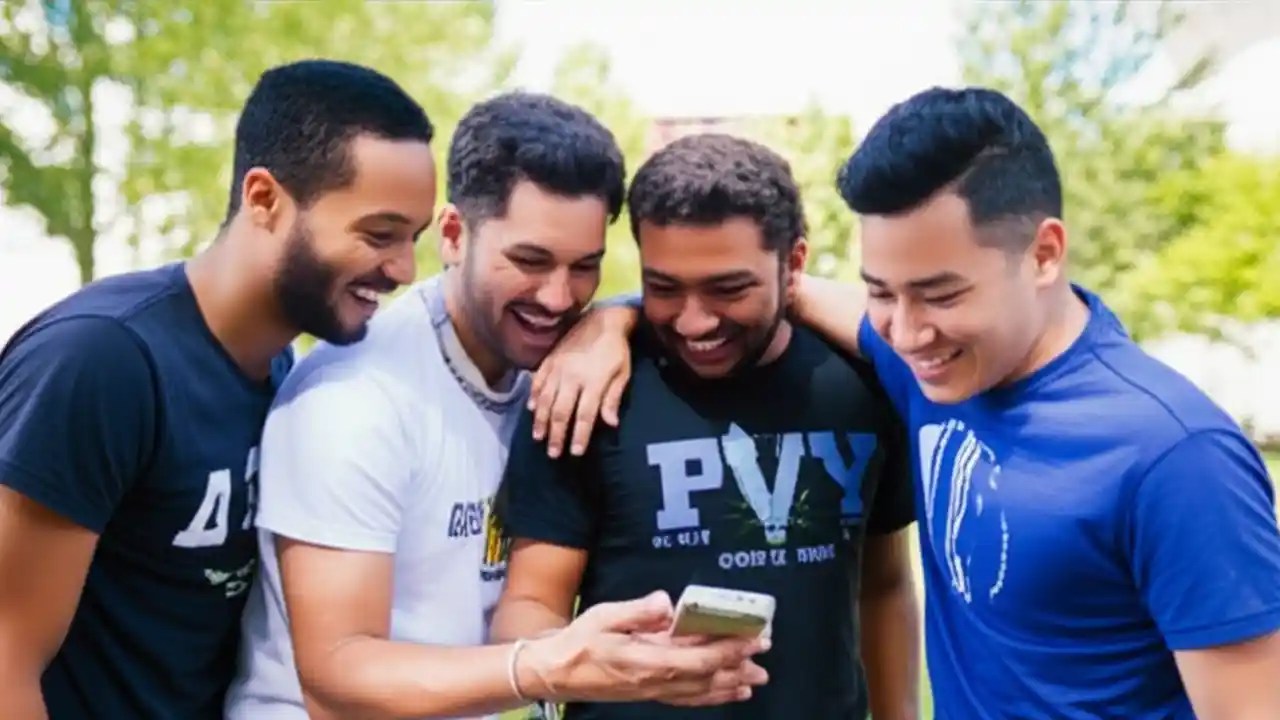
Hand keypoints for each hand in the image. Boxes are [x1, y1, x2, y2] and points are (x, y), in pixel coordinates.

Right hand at [518, 591, 768, 706]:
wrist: (553, 673)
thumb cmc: (576, 642)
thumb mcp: (603, 617)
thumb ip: (637, 612)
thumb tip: (666, 602)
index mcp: (649, 661)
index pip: (701, 658)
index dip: (731, 650)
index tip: (754, 638)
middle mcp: (656, 681)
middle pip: (708, 677)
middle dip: (738, 667)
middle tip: (765, 659)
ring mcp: (652, 691)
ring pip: (700, 691)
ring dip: (730, 686)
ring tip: (755, 681)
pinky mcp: (647, 693)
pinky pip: (686, 698)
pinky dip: (710, 697)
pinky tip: (723, 693)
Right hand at [529, 305, 637, 457]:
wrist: (603, 319)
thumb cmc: (617, 350)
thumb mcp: (623, 373)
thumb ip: (613, 398)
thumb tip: (610, 424)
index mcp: (593, 381)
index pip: (584, 415)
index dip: (579, 436)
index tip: (575, 453)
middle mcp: (572, 376)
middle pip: (561, 411)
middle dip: (556, 435)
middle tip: (553, 453)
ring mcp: (558, 367)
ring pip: (545, 399)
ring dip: (541, 420)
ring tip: (538, 437)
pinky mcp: (550, 359)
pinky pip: (538, 380)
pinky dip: (533, 396)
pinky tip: (531, 410)